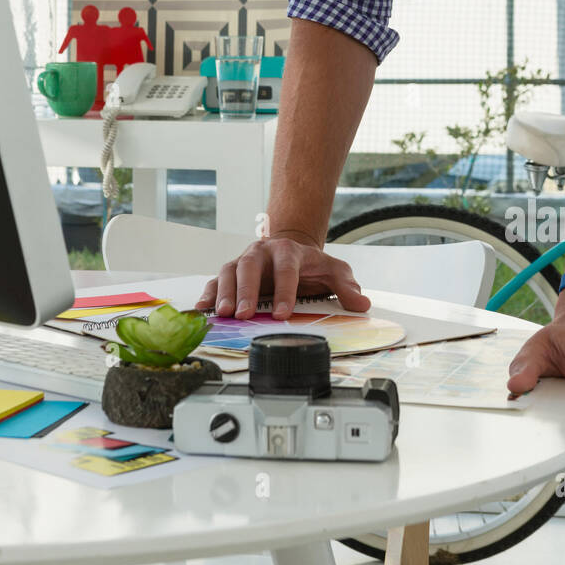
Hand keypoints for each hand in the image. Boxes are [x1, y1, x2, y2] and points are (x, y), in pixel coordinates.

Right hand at [194, 235, 371, 319]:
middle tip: (244, 315)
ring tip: (223, 314)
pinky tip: (202, 309)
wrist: (290, 250)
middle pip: (250, 267)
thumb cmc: (310, 265)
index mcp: (288, 251)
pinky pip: (215, 282)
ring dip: (225, 293)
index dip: (284, 290)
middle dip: (246, 291)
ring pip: (229, 272)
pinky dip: (208, 294)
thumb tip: (362, 303)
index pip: (286, 269)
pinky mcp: (231, 273)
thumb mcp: (333, 271)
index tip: (281, 313)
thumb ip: (347, 285)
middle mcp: (262, 253)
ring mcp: (243, 261)